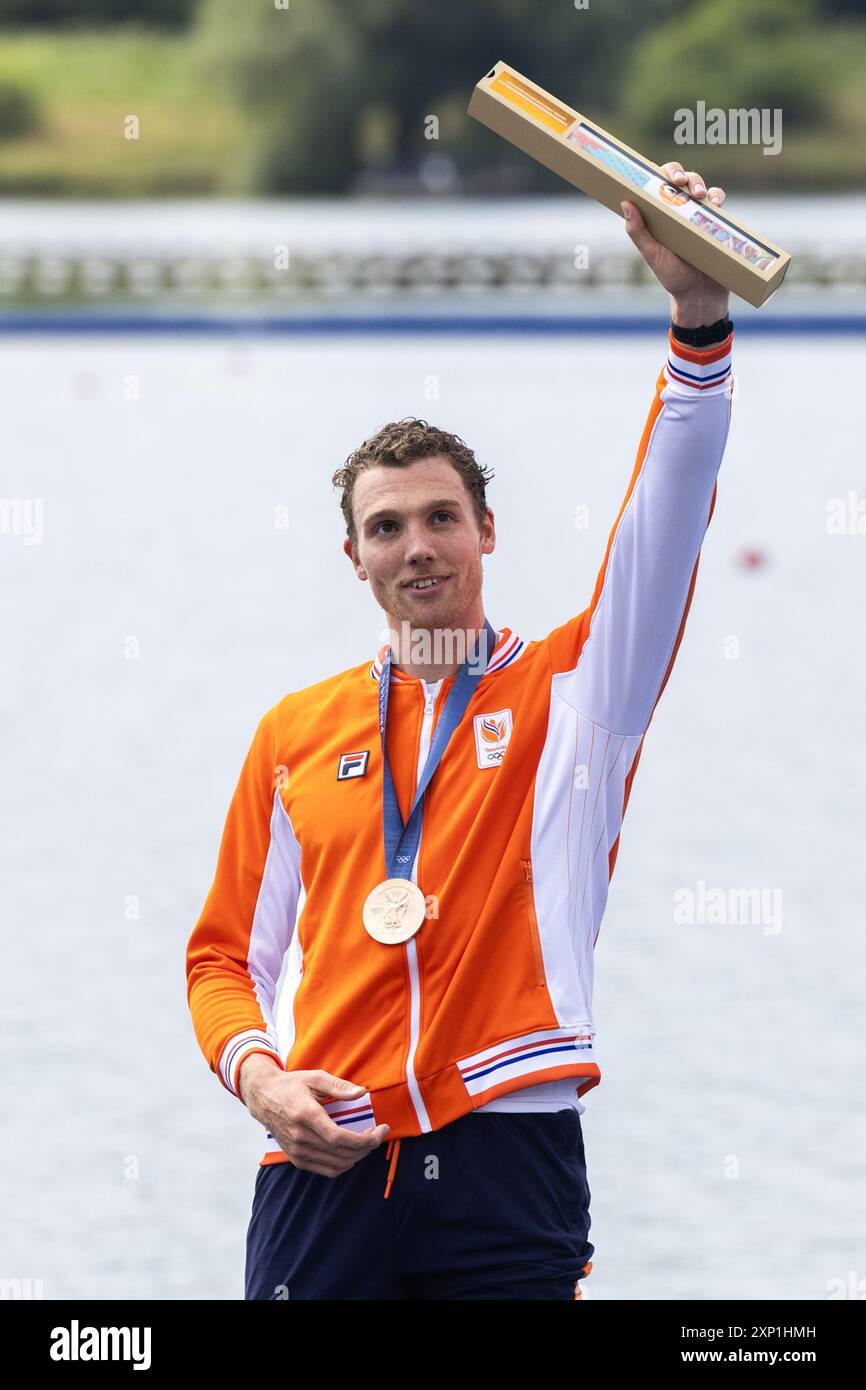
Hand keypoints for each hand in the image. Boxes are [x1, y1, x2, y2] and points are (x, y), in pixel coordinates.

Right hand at [239, 1057, 389, 1176]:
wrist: (263, 1098)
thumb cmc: (292, 1085)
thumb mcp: (315, 1078)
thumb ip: (339, 1086)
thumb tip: (362, 1092)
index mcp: (306, 1115)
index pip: (339, 1138)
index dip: (365, 1140)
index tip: (382, 1130)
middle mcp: (300, 1137)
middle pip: (341, 1153)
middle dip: (367, 1147)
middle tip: (379, 1134)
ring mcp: (297, 1151)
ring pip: (336, 1165)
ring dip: (357, 1156)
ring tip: (367, 1141)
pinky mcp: (296, 1159)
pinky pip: (326, 1170)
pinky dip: (343, 1164)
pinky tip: (351, 1151)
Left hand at [620, 161, 730, 327]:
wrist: (700, 297)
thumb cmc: (673, 277)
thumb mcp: (652, 255)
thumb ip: (638, 232)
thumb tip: (625, 203)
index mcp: (660, 215)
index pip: (657, 186)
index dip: (656, 173)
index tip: (656, 175)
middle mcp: (680, 211)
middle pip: (680, 180)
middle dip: (680, 174)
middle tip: (679, 183)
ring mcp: (700, 215)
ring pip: (700, 186)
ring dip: (698, 183)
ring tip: (697, 195)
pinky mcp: (717, 222)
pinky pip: (719, 201)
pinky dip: (717, 197)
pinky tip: (714, 203)